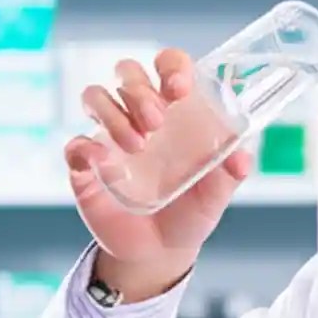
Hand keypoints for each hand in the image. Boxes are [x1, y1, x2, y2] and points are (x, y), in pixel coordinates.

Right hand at [65, 48, 252, 300]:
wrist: (159, 252)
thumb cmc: (190, 212)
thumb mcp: (216, 195)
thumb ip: (230, 174)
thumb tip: (242, 158)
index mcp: (175, 111)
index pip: (168, 66)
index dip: (171, 66)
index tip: (179, 88)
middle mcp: (138, 114)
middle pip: (127, 72)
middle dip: (139, 90)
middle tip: (156, 122)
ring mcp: (109, 136)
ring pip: (95, 96)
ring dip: (114, 115)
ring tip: (137, 146)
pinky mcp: (85, 164)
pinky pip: (75, 143)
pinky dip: (85, 148)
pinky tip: (103, 164)